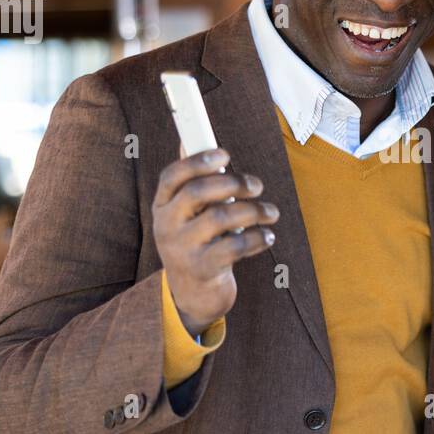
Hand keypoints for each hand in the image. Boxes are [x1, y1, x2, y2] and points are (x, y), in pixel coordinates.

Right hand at [153, 147, 279, 334]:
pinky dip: (257, 238)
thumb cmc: (197, 242)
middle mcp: (166, 226)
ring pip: (220, 218)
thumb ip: (192, 181)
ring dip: (253, 211)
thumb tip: (190, 139)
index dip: (198, 161)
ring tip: (271, 213)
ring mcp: (182, 249)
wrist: (192, 294)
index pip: (172, 175)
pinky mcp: (202, 269)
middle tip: (257, 186)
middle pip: (197, 193)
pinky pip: (234, 247)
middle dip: (233, 183)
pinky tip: (267, 236)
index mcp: (162, 205)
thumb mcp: (187, 214)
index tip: (225, 154)